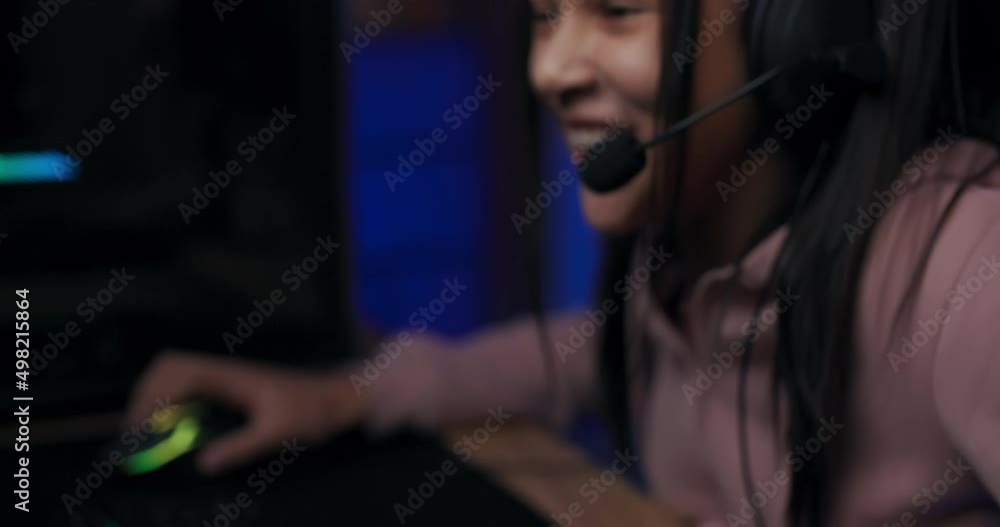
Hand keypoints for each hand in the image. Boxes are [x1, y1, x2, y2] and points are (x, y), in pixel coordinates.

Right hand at [124, 350, 366, 474]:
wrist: (341, 399)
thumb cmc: (314, 410)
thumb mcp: (279, 433)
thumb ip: (242, 447)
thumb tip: (202, 464)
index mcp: (230, 375)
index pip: (177, 371)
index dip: (151, 396)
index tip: (140, 429)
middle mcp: (224, 372)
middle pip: (168, 367)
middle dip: (144, 395)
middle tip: (134, 435)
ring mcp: (227, 380)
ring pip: (177, 376)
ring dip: (155, 399)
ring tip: (145, 435)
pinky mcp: (232, 392)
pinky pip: (191, 390)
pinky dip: (172, 406)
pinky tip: (172, 432)